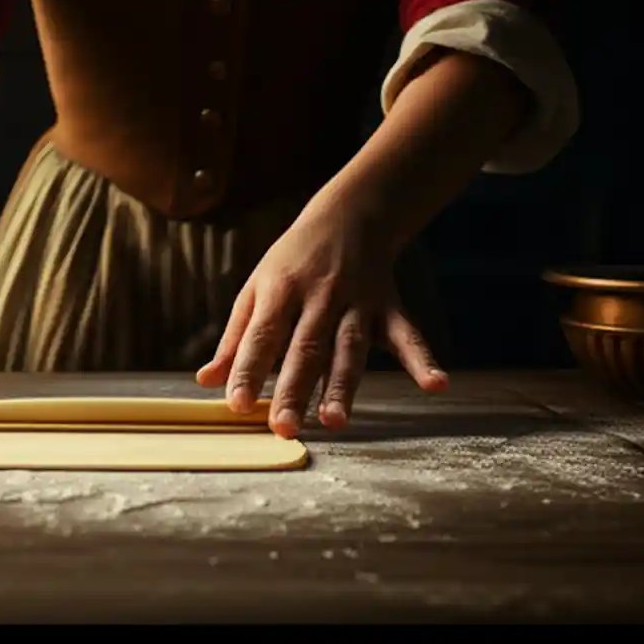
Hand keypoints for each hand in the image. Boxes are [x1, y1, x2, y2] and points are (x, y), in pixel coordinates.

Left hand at [195, 204, 447, 436]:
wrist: (349, 216)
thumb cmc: (292, 263)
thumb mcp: (257, 290)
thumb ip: (235, 339)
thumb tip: (207, 381)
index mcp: (280, 291)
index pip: (262, 336)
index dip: (247, 370)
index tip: (236, 405)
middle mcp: (320, 297)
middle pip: (305, 350)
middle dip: (293, 390)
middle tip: (282, 428)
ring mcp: (358, 303)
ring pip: (349, 349)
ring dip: (342, 386)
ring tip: (334, 421)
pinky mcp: (389, 308)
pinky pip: (407, 336)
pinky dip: (422, 360)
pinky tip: (435, 384)